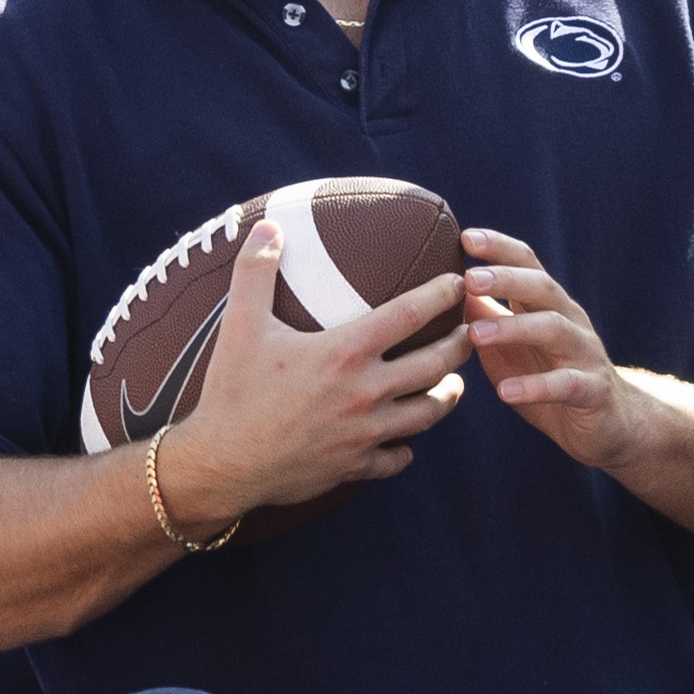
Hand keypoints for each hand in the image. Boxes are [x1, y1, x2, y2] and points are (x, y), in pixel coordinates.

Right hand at [152, 220, 470, 527]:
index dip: (440, 295)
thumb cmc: (232, 392)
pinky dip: (406, 448)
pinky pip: (397, 458)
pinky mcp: (356, 466)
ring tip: (453, 384)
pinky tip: (406, 441)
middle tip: (471, 332)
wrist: (222, 465)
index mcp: (345, 352)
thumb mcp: (239, 325)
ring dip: (447, 396)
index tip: (458, 283)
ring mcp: (365, 434)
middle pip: (435, 364)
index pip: (409, 315)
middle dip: (461, 345)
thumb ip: (255, 272)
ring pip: (427, 414)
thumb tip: (268, 226)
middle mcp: (365, 392)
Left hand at [461, 228, 653, 470]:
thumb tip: (443, 290)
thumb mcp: (511, 345)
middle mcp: (570, 320)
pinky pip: (566, 384)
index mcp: (548, 305)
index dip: (499, 248)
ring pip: (554, 329)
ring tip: (475, 335)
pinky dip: (536, 387)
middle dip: (506, 278)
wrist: (609, 424)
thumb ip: (484, 317)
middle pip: (542, 287)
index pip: (527, 264)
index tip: (466, 237)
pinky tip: (506, 393)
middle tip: (469, 278)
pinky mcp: (593, 391)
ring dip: (513, 328)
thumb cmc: (550, 377)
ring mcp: (584, 353)